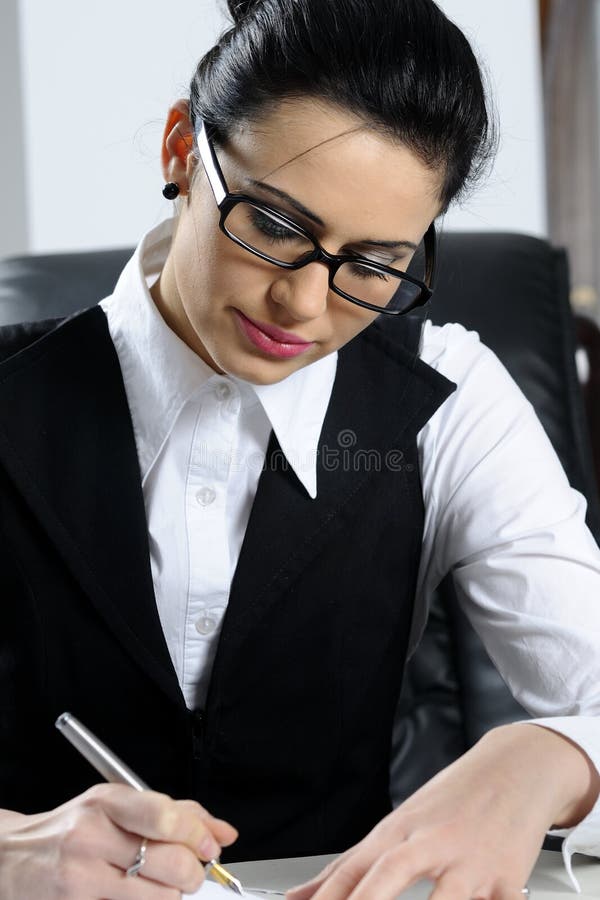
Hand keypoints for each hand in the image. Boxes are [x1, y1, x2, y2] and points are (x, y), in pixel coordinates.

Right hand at [0, 783, 237, 899]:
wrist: (14, 858)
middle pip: (169, 862)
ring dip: (172, 894)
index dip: (198, 834)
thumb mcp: (117, 806)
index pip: (164, 816)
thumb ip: (174, 812)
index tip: (212, 845)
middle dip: (194, 872)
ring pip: (158, 896)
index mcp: (106, 802)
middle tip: (193, 871)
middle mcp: (91, 836)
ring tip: (161, 883)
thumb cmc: (72, 829)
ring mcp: (81, 877)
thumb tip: (223, 831)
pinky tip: (135, 895)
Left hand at [286, 724, 599, 899]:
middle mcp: (430, 844)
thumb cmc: (453, 801)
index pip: (351, 871)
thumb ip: (348, 868)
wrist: (516, 767)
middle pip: (387, 876)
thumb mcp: (398, 825)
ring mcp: (470, 862)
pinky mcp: (508, 879)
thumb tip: (296, 898)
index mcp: (398, 832)